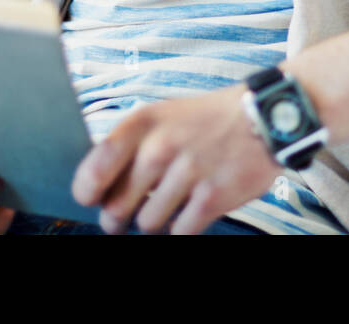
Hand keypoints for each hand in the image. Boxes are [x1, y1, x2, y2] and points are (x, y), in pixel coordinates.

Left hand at [70, 83, 281, 234]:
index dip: (86, 192)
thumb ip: (130, 146)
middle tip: (121, 218)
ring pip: (146, 225)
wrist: (263, 118)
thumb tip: (98, 183)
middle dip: (115, 219)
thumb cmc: (204, 120)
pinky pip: (179, 232)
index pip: (95, 167)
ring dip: (150, 223)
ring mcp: (188, 173)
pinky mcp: (213, 197)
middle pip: (116, 207)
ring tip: (163, 209)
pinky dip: (178, 229)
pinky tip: (185, 213)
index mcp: (142, 124)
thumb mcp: (162, 116)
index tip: (90, 199)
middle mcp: (161, 148)